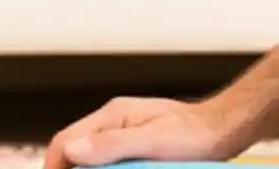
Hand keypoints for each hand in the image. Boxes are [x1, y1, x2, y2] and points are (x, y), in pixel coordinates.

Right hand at [43, 96, 233, 168]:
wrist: (223, 130)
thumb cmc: (195, 133)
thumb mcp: (153, 141)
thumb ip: (113, 144)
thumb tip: (73, 150)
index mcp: (113, 115)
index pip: (65, 142)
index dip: (54, 167)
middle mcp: (114, 122)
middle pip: (74, 151)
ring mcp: (123, 134)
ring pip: (90, 159)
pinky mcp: (134, 147)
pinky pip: (108, 161)